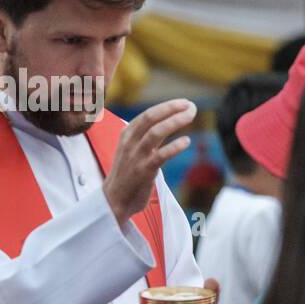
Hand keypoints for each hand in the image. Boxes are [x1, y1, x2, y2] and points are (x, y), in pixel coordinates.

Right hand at [102, 99, 196, 227]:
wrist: (114, 200)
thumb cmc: (127, 174)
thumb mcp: (132, 150)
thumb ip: (146, 137)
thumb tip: (169, 122)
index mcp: (127, 135)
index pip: (148, 114)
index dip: (167, 106)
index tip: (184, 103)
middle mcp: (130, 143)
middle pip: (151, 118)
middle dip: (171, 109)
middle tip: (190, 106)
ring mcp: (136, 157)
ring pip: (155, 133)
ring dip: (175, 121)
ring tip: (190, 116)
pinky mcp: (143, 171)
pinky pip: (160, 155)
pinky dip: (174, 146)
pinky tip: (186, 141)